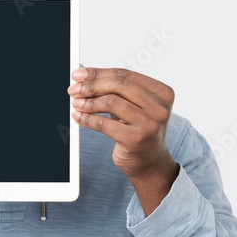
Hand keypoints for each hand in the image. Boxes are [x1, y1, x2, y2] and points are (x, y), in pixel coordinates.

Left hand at [68, 67, 179, 211]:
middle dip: (91, 85)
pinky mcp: (136, 139)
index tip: (79, 74)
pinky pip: (104, 124)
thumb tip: (84, 77)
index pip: (125, 74)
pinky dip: (88, 119)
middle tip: (74, 89)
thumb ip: (116, 91)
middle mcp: (159, 107)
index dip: (98, 73)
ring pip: (110, 102)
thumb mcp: (133, 106)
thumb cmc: (139, 130)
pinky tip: (79, 118)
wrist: (150, 163)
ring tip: (76, 104)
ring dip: (88, 102)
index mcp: (162, 92)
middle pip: (119, 84)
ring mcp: (150, 123)